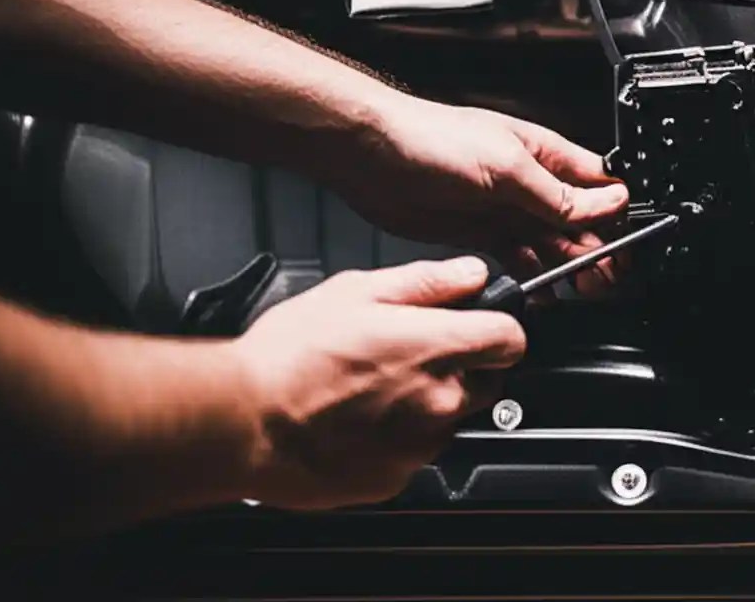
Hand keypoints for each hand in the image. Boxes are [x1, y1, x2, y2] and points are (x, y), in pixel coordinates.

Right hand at [231, 256, 523, 509]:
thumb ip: (427, 282)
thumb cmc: (289, 356)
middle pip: (487, 382)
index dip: (496, 328)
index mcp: (436, 349)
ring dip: (428, 404)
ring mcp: (420, 447)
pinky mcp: (396, 479)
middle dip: (460, 367)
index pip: (511, 340)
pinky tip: (358, 421)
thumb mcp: (356, 292)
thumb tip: (471, 274)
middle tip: (407, 355)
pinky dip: (398, 438)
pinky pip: (415, 453)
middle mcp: (439, 402)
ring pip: (450, 419)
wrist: (242, 422)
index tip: (476, 326)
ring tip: (371, 388)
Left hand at [330, 96, 629, 294]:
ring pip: (551, 245)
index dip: (616, 217)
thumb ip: (557, 194)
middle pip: (579, 222)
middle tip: (604, 280)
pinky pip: (518, 259)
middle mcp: (528, 183)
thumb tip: (608, 203)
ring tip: (578, 290)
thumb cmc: (431, 139)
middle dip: (597, 250)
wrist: (372, 156)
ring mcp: (505, 210)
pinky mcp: (481, 234)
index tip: (624, 247)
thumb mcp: (507, 167)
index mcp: (544, 154)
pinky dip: (533, 276)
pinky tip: (541, 291)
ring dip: (567, 268)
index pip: (598, 187)